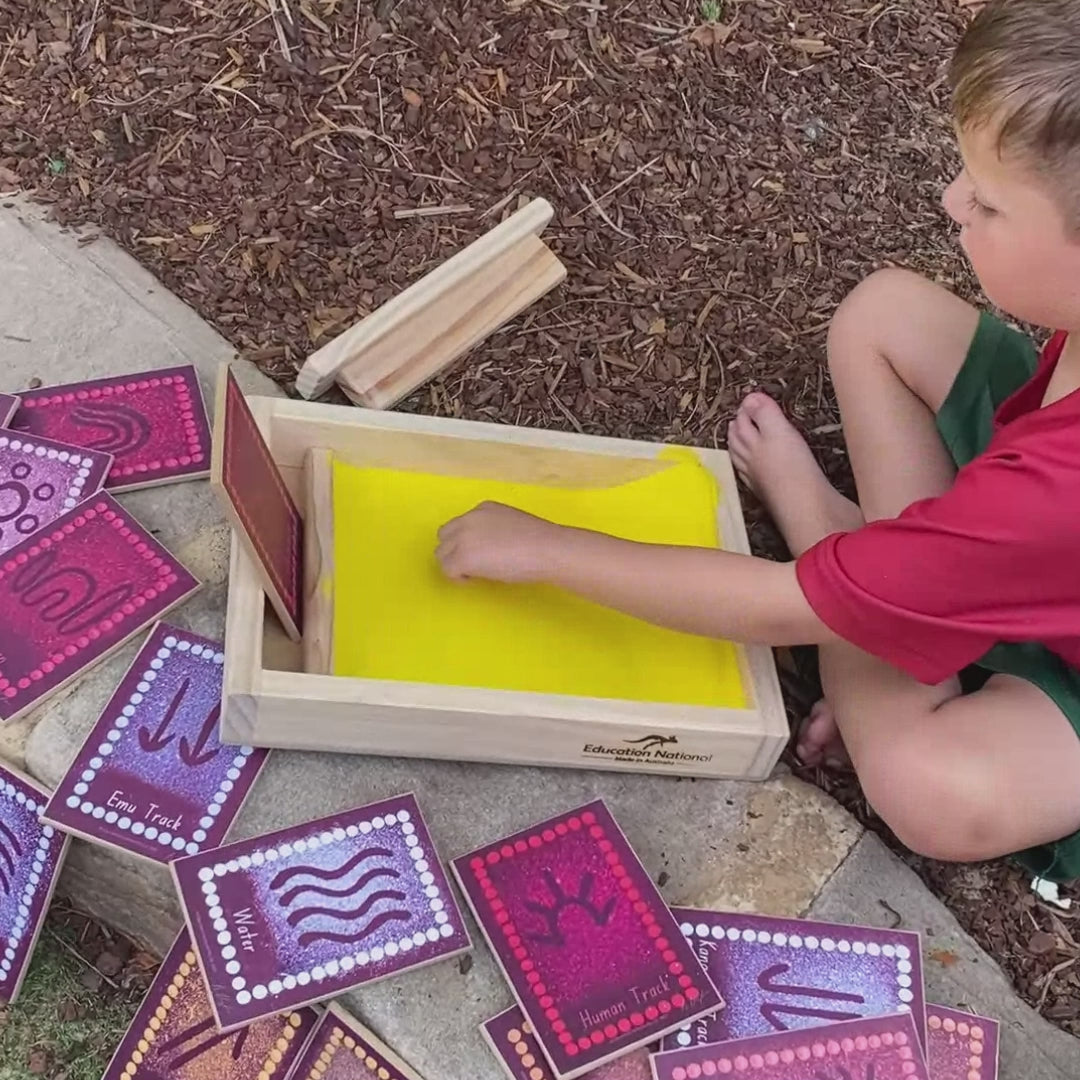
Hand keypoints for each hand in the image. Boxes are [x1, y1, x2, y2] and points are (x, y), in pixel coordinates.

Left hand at [436, 502, 566, 582]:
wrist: (547, 549)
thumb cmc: (540, 542)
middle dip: (455, 551)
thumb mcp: (512, 526)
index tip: (483, 553)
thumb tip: (488, 549)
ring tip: (477, 573)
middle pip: (444, 537)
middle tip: (476, 565)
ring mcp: (463, 538)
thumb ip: (494, 531)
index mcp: (483, 508)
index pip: (460, 525)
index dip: (467, 542)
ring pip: (442, 554)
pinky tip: (476, 579)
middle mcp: (468, 519)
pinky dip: (459, 578)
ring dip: (455, 564)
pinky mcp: (462, 557)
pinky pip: (447, 570)